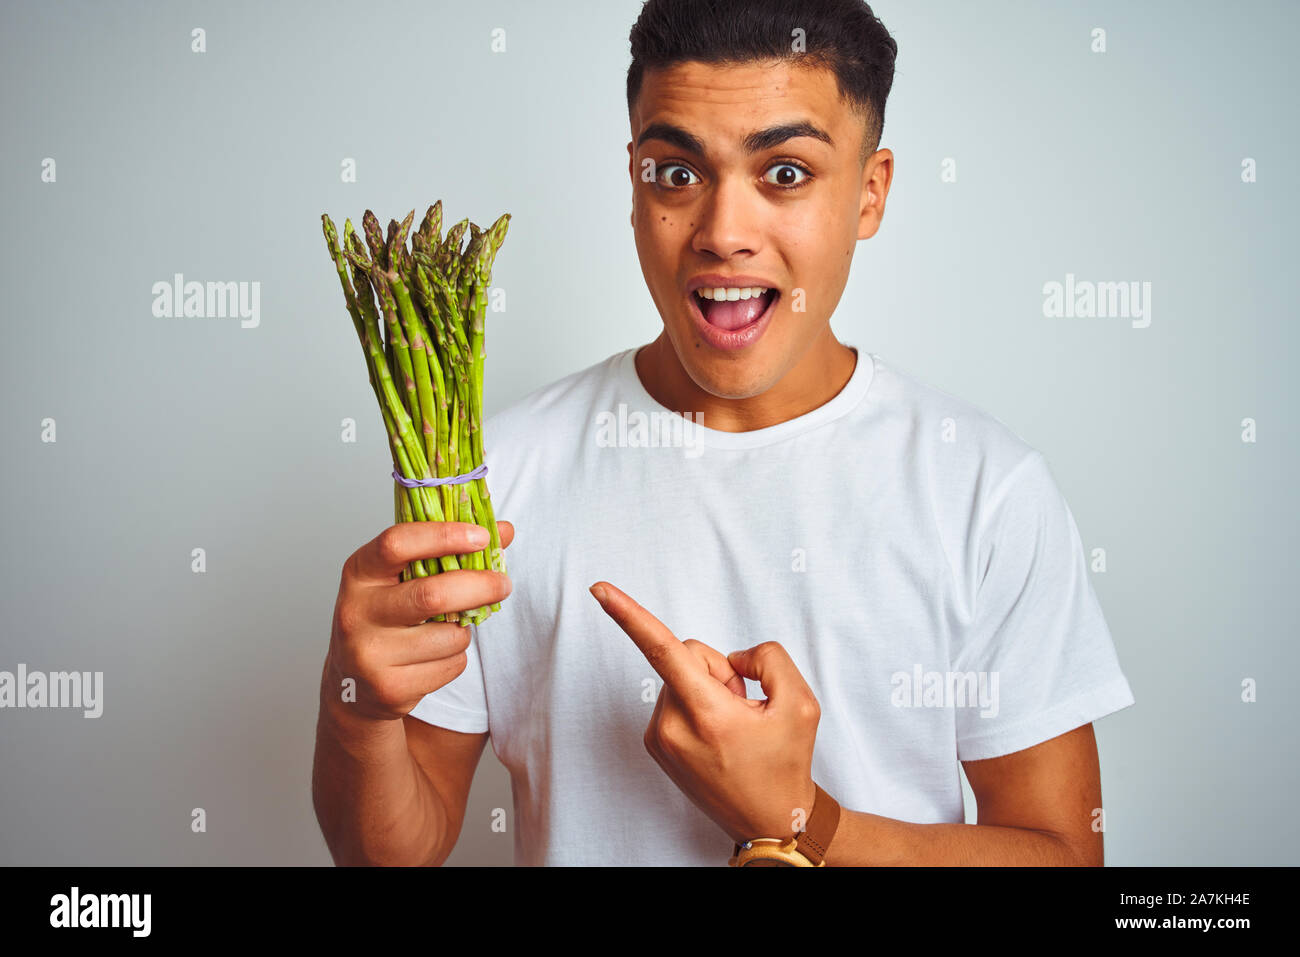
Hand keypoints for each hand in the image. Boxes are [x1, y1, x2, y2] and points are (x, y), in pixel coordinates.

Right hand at [324, 520, 513, 722]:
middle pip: (432, 595)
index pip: (398, 543)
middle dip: (479, 587)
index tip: (481, 536)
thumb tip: (504, 531)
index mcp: (359, 572)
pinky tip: (434, 656)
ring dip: (464, 630)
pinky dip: (456, 658)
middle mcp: (356, 611)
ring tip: (450, 629)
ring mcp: (370, 653)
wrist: (353, 683)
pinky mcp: (389, 687)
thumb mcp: (402, 577)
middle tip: (503, 583)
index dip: (444, 536)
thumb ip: (448, 551)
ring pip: (449, 636)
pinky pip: (450, 666)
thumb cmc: (385, 617)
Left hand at [589, 580, 818, 844]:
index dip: (628, 614)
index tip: (598, 589)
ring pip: (679, 676)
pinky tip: (716, 734)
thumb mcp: (801, 704)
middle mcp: (673, 726)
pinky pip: (673, 697)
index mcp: (707, 715)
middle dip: (717, 669)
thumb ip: (768, 659)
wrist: (770, 821)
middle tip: (744, 708)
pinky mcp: (654, 744)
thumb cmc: (785, 764)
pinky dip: (696, 704)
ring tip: (731, 727)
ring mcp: (659, 738)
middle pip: (686, 655)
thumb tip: (732, 658)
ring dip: (707, 690)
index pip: (662, 650)